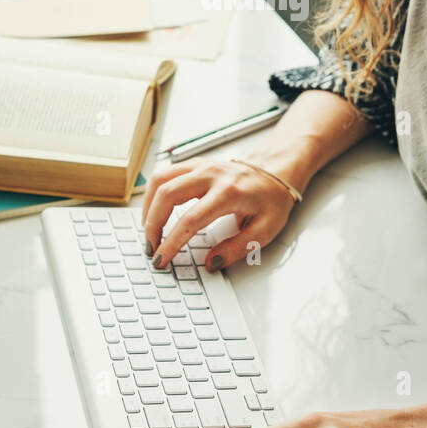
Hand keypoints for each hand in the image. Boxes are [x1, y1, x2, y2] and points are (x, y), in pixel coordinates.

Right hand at [141, 155, 298, 271]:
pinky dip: (154, 193)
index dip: (171, 242)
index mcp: (229, 193)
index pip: (190, 219)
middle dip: (152, 225)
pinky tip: (154, 211)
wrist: (277, 171)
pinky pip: (165, 174)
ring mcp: (201, 166)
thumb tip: (211, 263)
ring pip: (160, 180)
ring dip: (148, 207)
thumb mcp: (265, 230)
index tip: (162, 259)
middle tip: (151, 248)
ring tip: (149, 231)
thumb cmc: (271, 199)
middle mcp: (211, 175)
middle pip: (167, 195)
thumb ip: (238, 248)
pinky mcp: (195, 164)